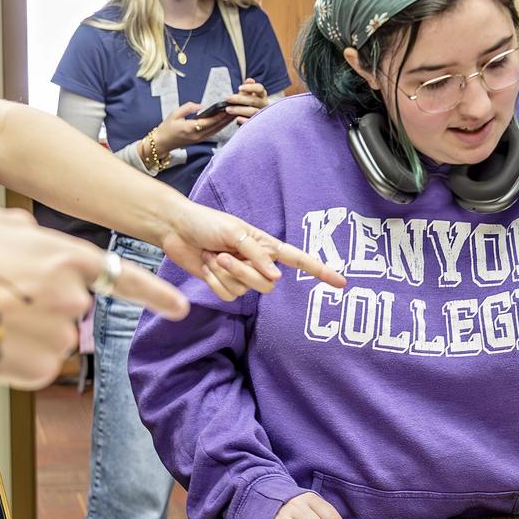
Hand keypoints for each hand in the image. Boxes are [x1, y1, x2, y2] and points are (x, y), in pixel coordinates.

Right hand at [0, 207, 187, 390]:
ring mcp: (61, 336)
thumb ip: (27, 228)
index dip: (156, 294)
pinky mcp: (45, 368)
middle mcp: (74, 299)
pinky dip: (18, 357)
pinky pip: (38, 363)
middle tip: (8, 298)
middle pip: (71, 308)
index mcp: (68, 260)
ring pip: (54, 337)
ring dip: (30, 332)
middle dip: (46, 307)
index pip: (124, 277)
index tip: (180, 307)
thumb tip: (30, 230)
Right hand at [155, 99, 233, 149]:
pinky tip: (226, 121)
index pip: (209, 122)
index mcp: (191, 129)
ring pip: (217, 131)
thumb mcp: (174, 114)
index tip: (228, 108)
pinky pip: (213, 133)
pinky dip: (221, 127)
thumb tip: (201, 105)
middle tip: (237, 109)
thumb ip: (188, 108)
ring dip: (226, 123)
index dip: (219, 115)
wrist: (162, 143)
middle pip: (216, 127)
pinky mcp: (200, 140)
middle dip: (227, 118)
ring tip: (235, 114)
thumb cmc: (166, 128)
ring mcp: (200, 139)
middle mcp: (198, 136)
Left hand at [159, 199, 345, 302]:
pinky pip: (227, 295)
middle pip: (267, 284)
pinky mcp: (224, 285)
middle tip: (224, 255)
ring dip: (225, 275)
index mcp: (267, 246)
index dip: (320, 272)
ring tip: (213, 256)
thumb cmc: (207, 223)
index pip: (299, 260)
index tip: (341, 283)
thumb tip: (276, 278)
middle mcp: (258, 262)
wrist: (177, 230)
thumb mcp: (235, 231)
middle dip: (244, 272)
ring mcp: (242, 275)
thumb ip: (257, 254)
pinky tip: (206, 267)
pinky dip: (213, 282)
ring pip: (245, 291)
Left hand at [219, 80, 270, 121]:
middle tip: (227, 98)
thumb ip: (248, 88)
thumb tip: (249, 80)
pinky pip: (253, 122)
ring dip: (239, 110)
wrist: (258, 120)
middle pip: (253, 100)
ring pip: (252, 111)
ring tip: (228, 109)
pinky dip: (245, 120)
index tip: (239, 88)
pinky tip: (237, 118)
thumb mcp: (249, 95)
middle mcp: (264, 104)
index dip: (250, 87)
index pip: (259, 88)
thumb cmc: (251, 105)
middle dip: (239, 99)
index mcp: (262, 95)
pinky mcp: (260, 124)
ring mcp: (263, 115)